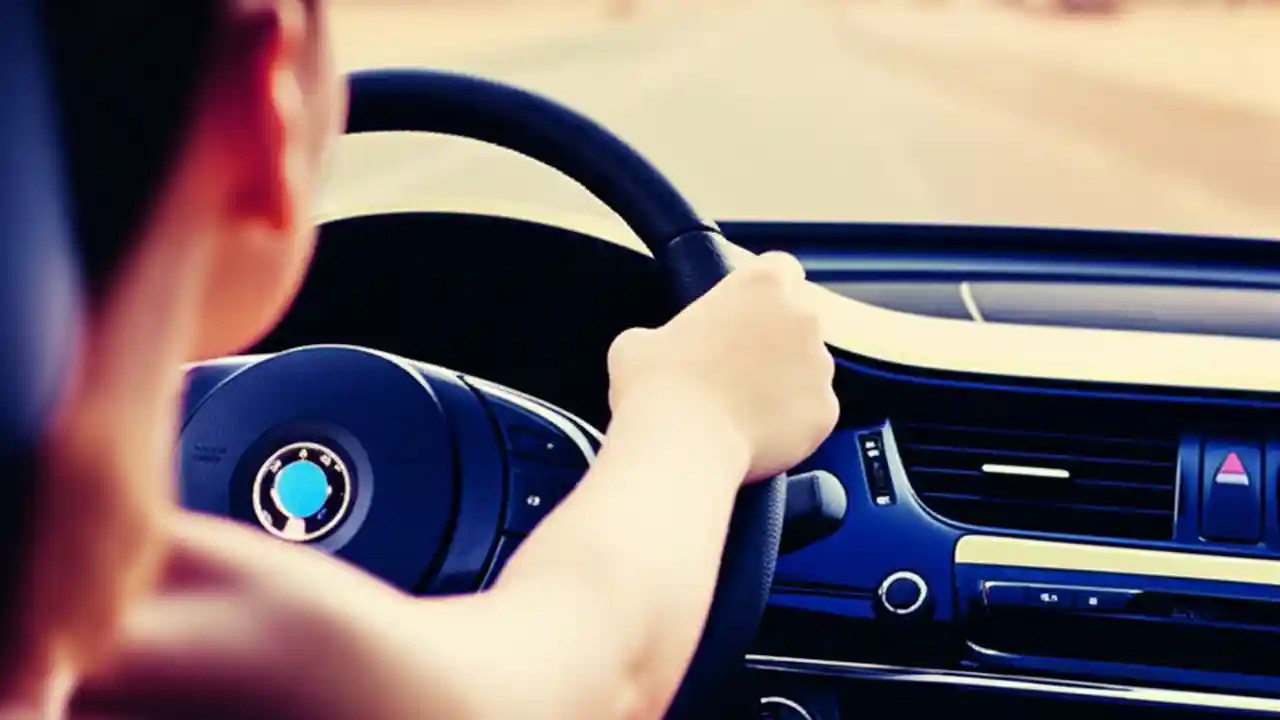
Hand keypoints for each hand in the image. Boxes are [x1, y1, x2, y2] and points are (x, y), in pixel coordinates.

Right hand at [606, 251, 838, 482]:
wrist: (681, 446)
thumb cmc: (657, 387)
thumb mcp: (639, 341)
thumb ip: (665, 332)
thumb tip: (659, 348)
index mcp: (762, 283)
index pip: (779, 269)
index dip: (762, 292)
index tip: (745, 313)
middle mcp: (802, 316)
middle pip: (799, 319)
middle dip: (776, 339)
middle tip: (737, 366)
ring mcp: (820, 366)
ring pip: (809, 368)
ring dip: (786, 381)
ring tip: (742, 406)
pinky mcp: (826, 411)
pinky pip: (812, 413)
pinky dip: (792, 422)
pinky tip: (756, 433)